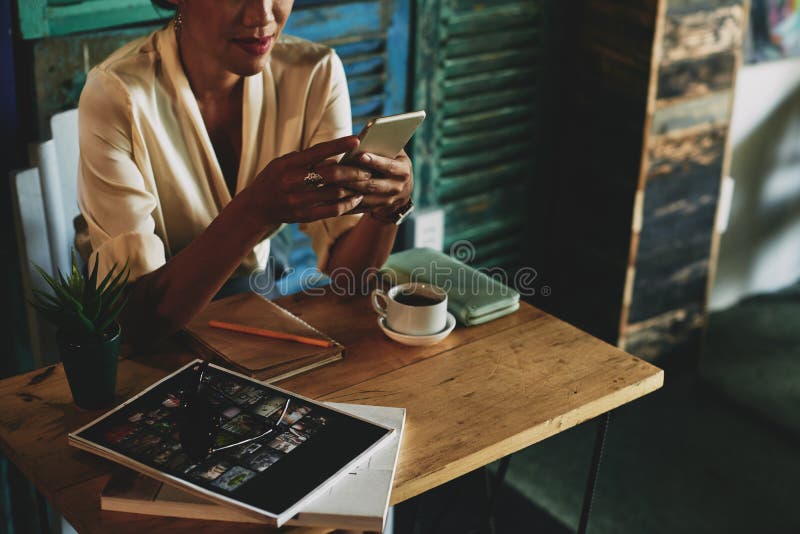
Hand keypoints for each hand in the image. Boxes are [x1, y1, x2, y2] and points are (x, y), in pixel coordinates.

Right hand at [242, 136, 373, 225]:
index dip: (338, 145)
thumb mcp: (283, 163)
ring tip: (365, 182)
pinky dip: (347, 204)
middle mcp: (292, 182)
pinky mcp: (303, 216)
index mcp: (287, 165)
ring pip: (334, 193)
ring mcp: (298, 201)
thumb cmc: (274, 179)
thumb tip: (336, 156)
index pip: (317, 152)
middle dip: (353, 171)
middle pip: (330, 174)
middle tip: (367, 169)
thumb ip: (306, 159)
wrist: (256, 207)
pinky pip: (332, 211)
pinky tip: (356, 198)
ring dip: (353, 187)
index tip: (356, 140)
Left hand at [316, 149, 412, 218]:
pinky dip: (344, 203)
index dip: (375, 161)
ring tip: (328, 184)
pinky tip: (329, 197)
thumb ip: (381, 146)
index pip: (389, 166)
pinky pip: (358, 208)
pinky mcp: (375, 209)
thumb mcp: (392, 151)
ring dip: (345, 192)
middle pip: (372, 184)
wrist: (401, 188)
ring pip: (363, 198)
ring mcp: (387, 201)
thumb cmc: (391, 160)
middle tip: (334, 172)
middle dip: (352, 179)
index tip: (361, 155)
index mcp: (402, 170)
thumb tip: (357, 140)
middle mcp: (397, 188)